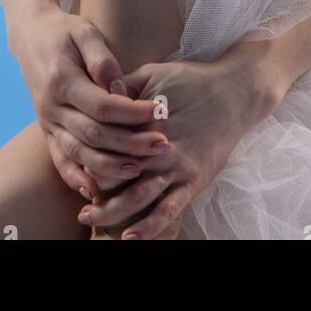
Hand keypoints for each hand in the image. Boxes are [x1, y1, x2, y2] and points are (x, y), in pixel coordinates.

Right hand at [7, 6, 167, 199]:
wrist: (30, 36)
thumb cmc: (64, 32)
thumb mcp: (85, 33)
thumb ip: (103, 61)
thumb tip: (120, 90)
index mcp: (62, 81)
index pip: (102, 106)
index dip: (132, 113)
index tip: (160, 111)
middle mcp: (51, 107)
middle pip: (94, 134)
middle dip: (130, 143)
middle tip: (163, 146)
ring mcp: (47, 122)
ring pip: (79, 152)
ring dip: (109, 166)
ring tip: (140, 170)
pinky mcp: (46, 131)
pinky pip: (60, 159)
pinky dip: (75, 177)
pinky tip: (94, 192)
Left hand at [78, 44, 282, 238]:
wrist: (235, 92)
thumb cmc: (192, 80)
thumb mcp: (154, 73)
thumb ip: (124, 86)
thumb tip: (97, 94)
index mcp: (143, 121)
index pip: (105, 144)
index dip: (86, 155)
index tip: (76, 162)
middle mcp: (157, 148)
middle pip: (115, 173)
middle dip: (93, 188)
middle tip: (78, 202)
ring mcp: (176, 167)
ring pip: (137, 197)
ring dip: (111, 211)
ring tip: (90, 219)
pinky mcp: (194, 182)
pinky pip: (169, 209)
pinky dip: (150, 226)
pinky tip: (131, 237)